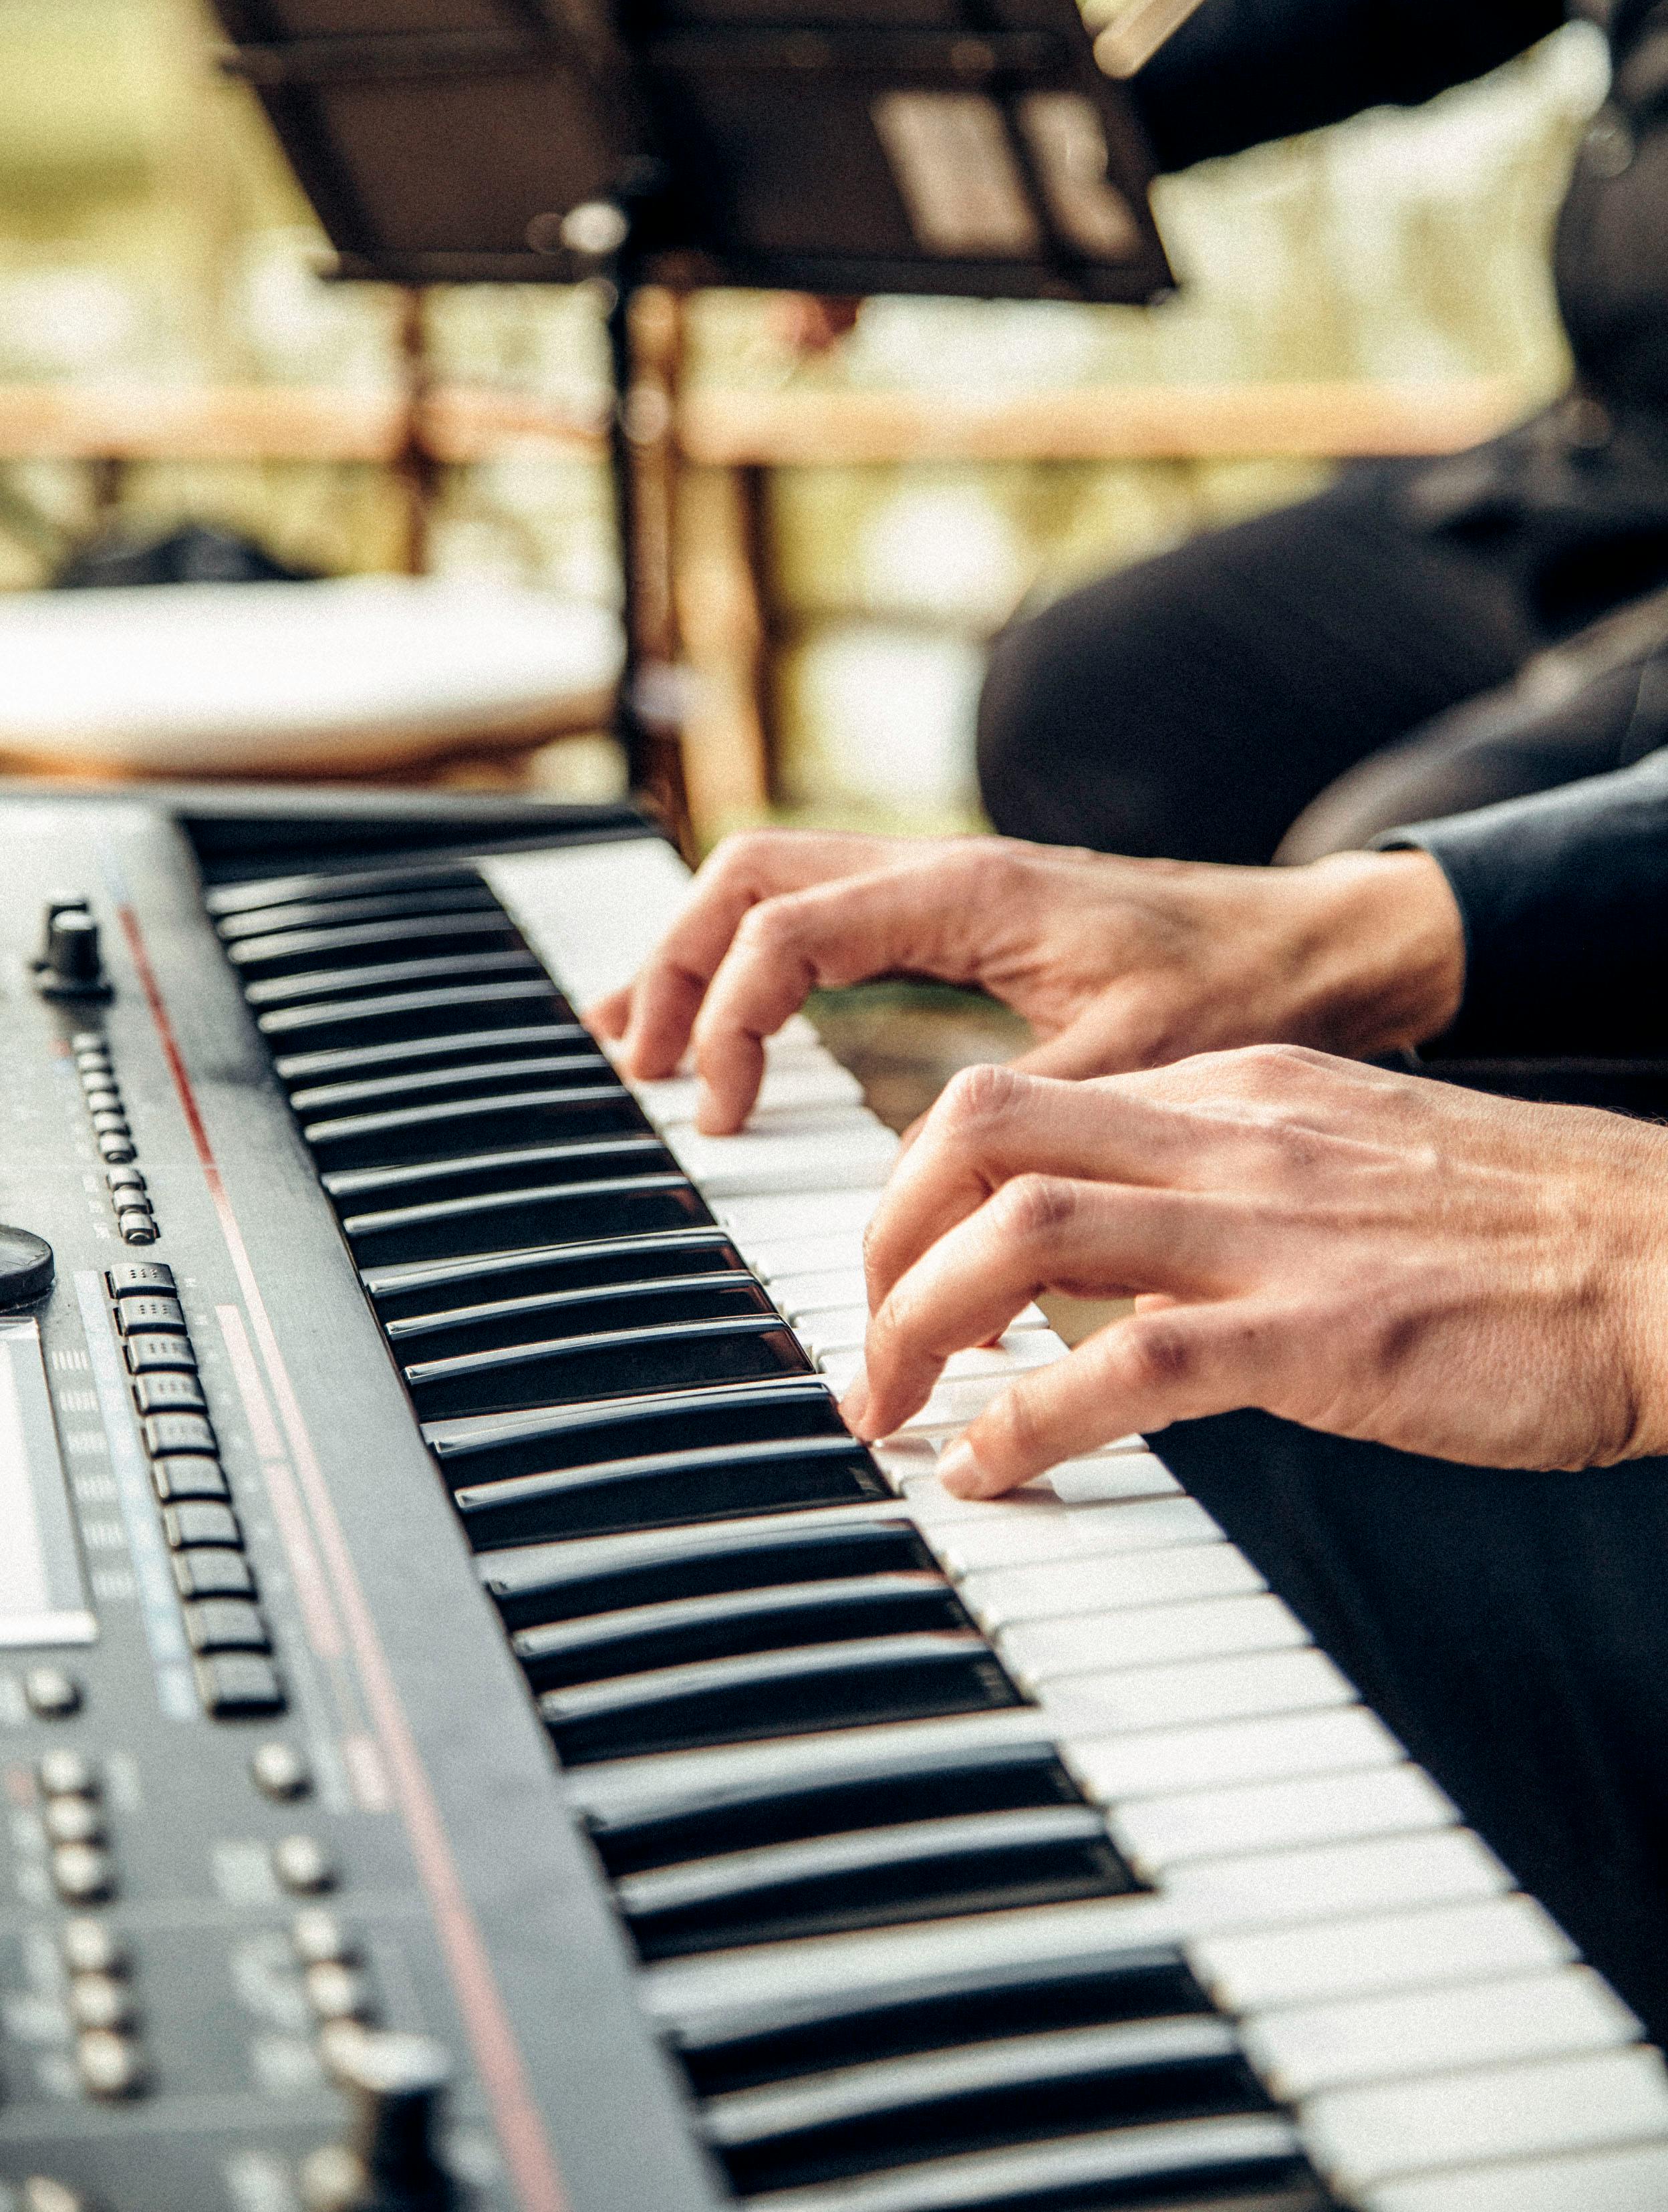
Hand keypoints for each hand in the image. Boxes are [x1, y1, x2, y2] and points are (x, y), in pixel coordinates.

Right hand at [586, 829, 1465, 1132]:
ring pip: (777, 879)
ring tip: (655, 1039)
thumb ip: (1023, 1130)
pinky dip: (765, 959)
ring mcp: (950, 881)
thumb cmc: (1252, 992)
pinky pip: (828, 908)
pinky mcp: (967, 913)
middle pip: (747, 875)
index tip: (730, 1119)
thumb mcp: (1135, 1068)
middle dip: (677, 965)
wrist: (1332, 943)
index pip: (785, 929)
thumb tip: (931, 1228)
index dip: (733, 1021)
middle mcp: (944, 867)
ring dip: (705, 953)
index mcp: (967, 892)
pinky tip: (752, 1023)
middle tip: (641, 1065)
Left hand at [847, 1046, 1667, 1485]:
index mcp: (1230, 1091)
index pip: (1014, 1101)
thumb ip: (1218, 1197)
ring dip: (918, 1329)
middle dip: (879, 1239)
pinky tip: (989, 1471)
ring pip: (1016, 1234)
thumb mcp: (1341, 1164)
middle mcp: (1227, 1136)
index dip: (917, 1191)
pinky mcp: (1317, 1334)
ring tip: (894, 1413)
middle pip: (974, 1133)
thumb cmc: (1517, 1232)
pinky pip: (1119, 1371)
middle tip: (867, 1346)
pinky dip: (1022, 1423)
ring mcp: (1266, 1230)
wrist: (1665, 1258)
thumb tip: (1111, 1288)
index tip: (894, 1275)